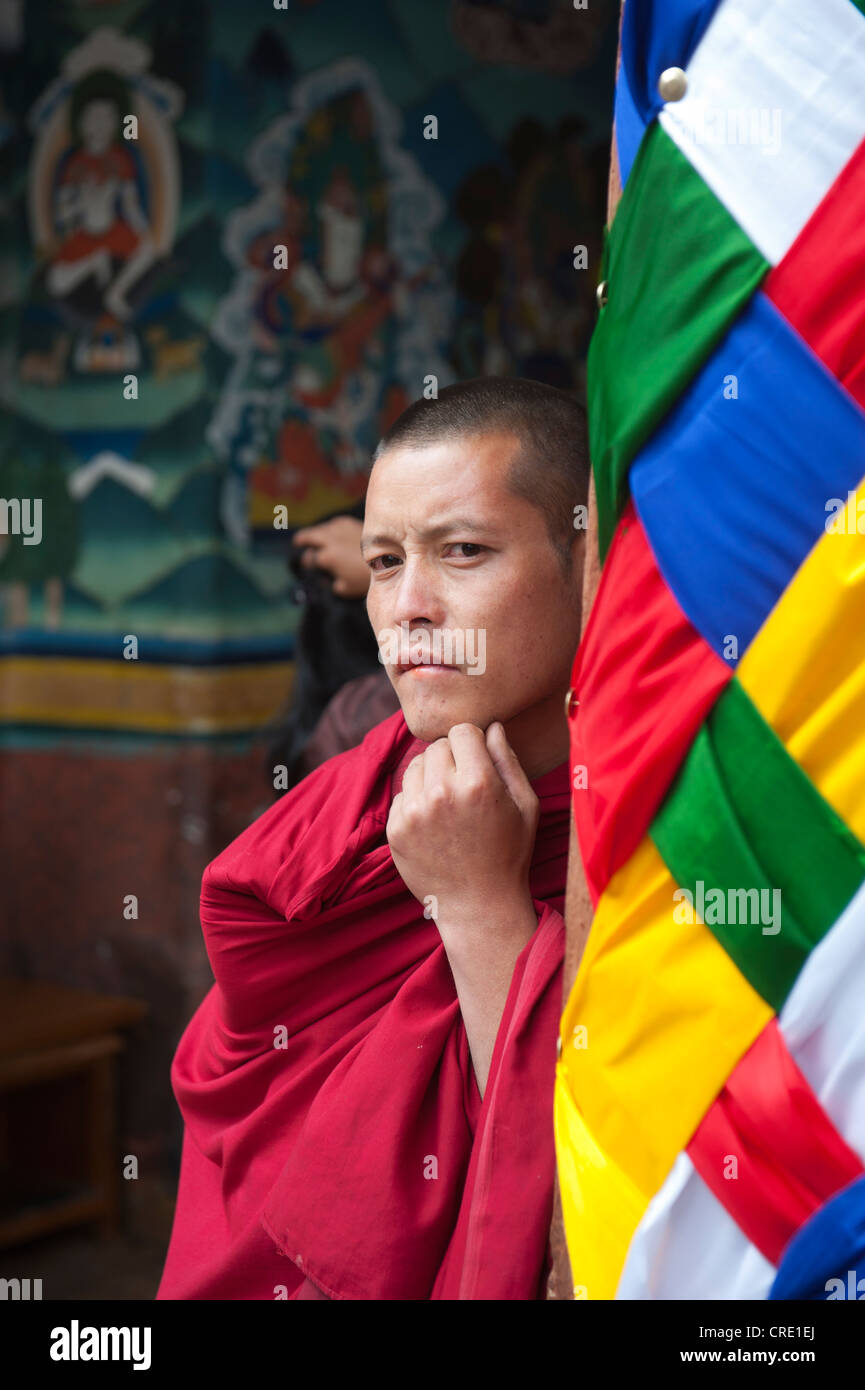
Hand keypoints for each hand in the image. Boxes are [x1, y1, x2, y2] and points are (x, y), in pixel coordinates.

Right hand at [292, 516, 367, 596]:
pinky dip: (330, 528)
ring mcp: (339, 529)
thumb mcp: (345, 588)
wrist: (389, 560)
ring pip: (321, 528)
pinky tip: (332, 532)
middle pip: (307, 537)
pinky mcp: (350, 523)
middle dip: (301, 540)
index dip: (306, 562)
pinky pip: (334, 523)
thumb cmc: (365, 578)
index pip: (308, 558)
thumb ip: (331, 584)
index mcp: (326, 557)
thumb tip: (326, 579)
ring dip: (315, 533)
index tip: (307, 565)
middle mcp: (329, 540)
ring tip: (312, 536)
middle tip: (297, 542)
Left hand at [387, 721, 540, 1095]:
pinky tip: (434, 822)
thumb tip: (493, 726)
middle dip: (450, 758)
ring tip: (447, 802)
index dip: (472, 743)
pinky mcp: (396, 829)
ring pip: (414, 765)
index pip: (462, 730)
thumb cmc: (509, 853)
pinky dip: (415, 800)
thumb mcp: (524, 805)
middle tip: (463, 784)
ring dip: (429, 775)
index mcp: (479, 782)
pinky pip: (402, 793)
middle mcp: (443, 792)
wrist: (478, 905)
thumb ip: (508, 760)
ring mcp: (415, 811)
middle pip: (436, 746)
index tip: (477, 760)